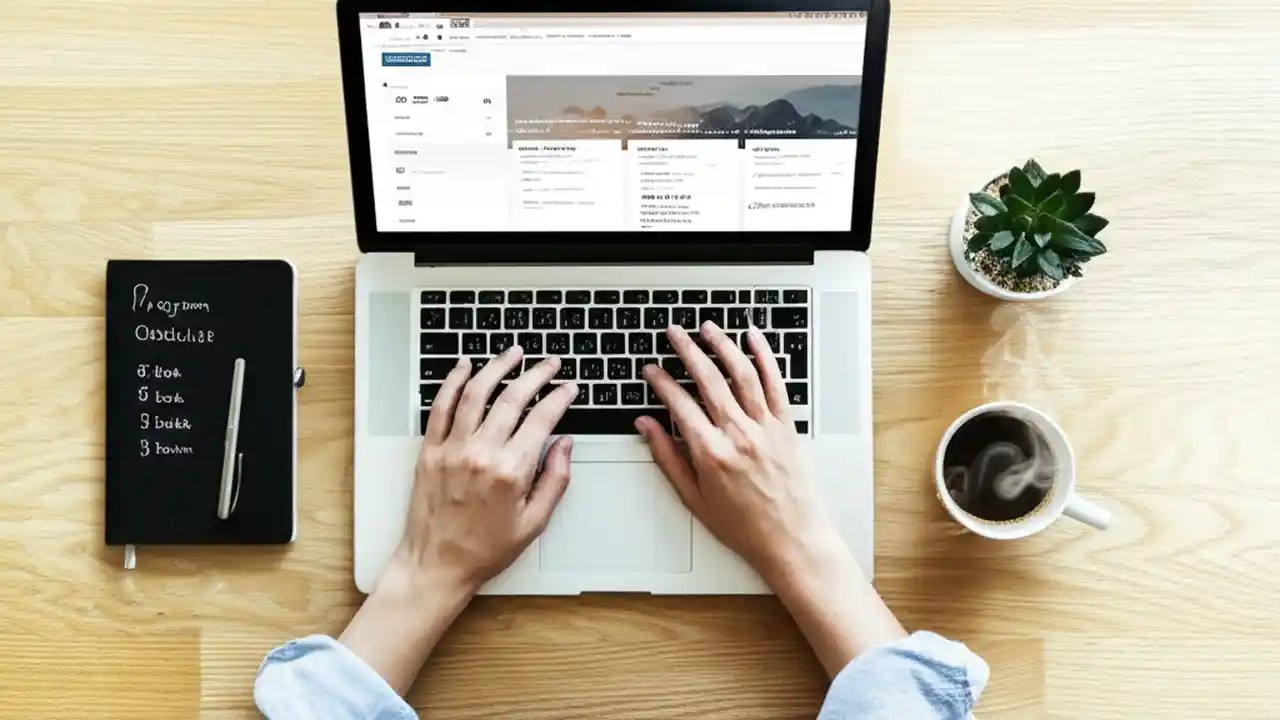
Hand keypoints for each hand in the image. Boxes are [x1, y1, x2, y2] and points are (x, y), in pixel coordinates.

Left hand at [398, 347, 577, 590]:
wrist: (437, 565)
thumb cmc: (485, 549)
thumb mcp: (534, 522)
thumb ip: (555, 479)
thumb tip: (566, 445)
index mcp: (511, 472)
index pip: (542, 419)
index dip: (559, 397)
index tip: (568, 388)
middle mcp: (481, 454)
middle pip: (513, 398)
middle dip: (536, 374)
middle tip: (549, 364)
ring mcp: (452, 449)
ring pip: (476, 392)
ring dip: (497, 367)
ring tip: (512, 354)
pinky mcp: (430, 451)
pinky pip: (440, 406)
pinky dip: (452, 381)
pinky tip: (465, 366)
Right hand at [637, 322, 904, 674]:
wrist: (791, 539)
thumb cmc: (744, 526)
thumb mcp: (693, 498)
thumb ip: (667, 457)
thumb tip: (646, 426)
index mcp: (711, 453)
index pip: (679, 404)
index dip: (661, 382)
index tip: (651, 370)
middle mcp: (739, 435)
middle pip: (708, 380)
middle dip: (687, 351)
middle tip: (674, 333)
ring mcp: (766, 428)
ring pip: (741, 374)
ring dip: (722, 346)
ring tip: (708, 328)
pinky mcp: (787, 427)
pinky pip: (776, 383)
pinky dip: (765, 357)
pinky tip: (754, 338)